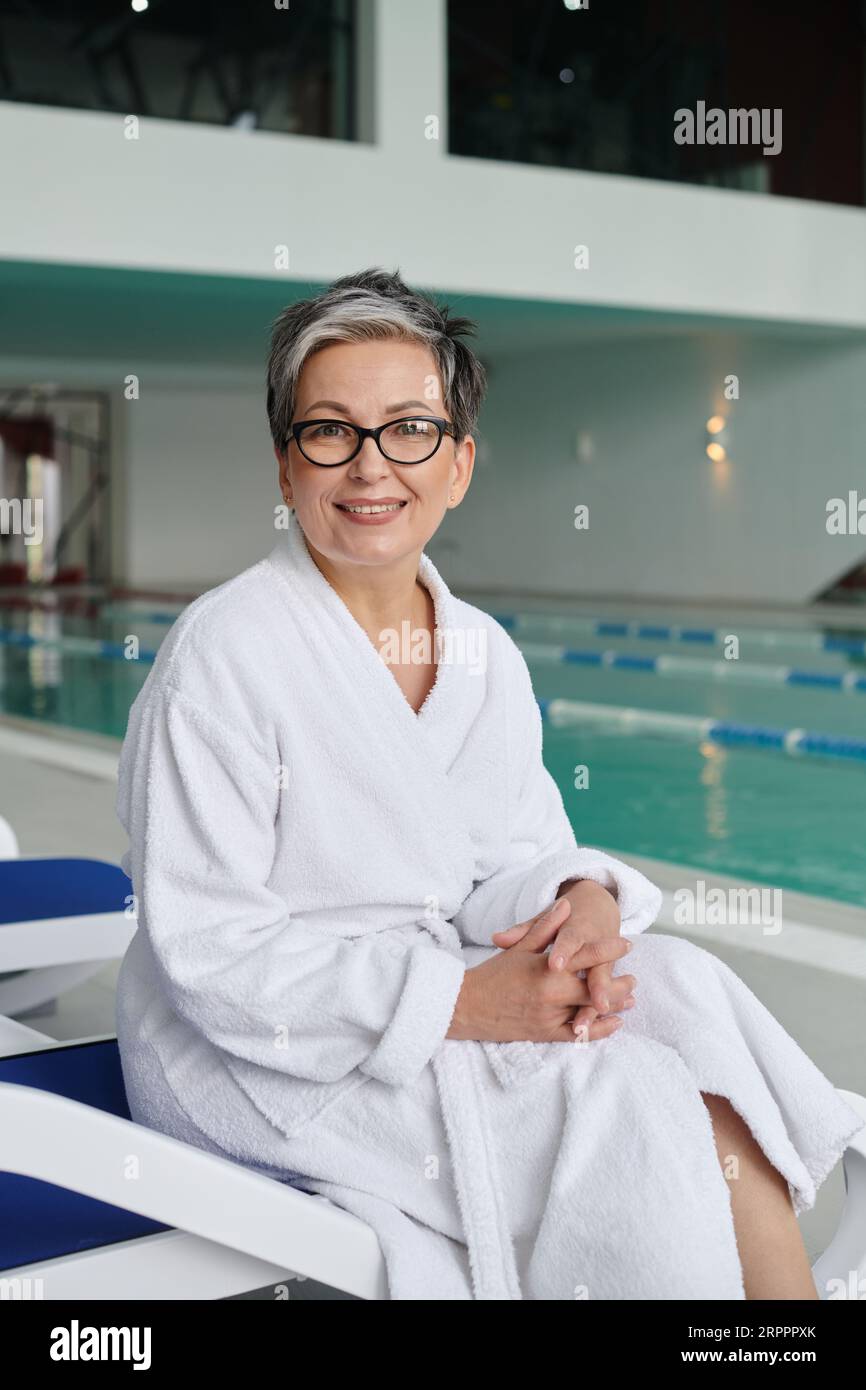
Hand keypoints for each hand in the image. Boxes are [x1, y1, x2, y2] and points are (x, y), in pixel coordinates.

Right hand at [448, 899, 633, 1043]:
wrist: (467, 1006)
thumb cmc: (493, 974)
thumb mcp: (519, 947)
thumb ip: (546, 927)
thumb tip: (565, 905)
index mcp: (546, 967)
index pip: (586, 955)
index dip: (609, 949)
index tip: (627, 945)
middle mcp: (551, 993)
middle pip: (596, 987)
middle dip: (619, 984)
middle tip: (634, 979)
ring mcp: (549, 1016)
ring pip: (590, 1011)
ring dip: (614, 1007)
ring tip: (631, 1000)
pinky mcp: (545, 1034)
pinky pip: (578, 1035)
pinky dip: (599, 1030)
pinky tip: (614, 1024)